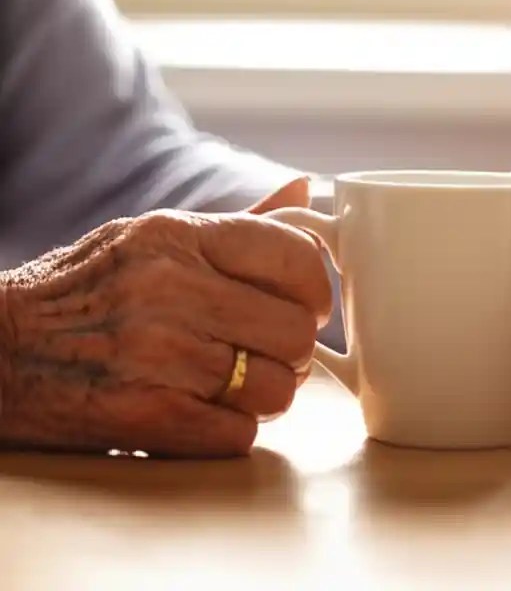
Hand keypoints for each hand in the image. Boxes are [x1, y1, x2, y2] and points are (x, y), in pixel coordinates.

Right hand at [0, 178, 330, 456]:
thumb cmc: (82, 293)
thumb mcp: (148, 237)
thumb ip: (235, 223)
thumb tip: (305, 190)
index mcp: (175, 235)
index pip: (298, 258)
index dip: (314, 292)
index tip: (300, 306)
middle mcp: (169, 288)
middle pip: (297, 333)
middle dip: (289, 351)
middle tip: (260, 353)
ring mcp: (156, 354)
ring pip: (277, 390)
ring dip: (261, 396)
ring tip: (225, 384)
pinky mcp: (144, 415)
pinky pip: (239, 434)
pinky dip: (226, 431)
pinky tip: (195, 411)